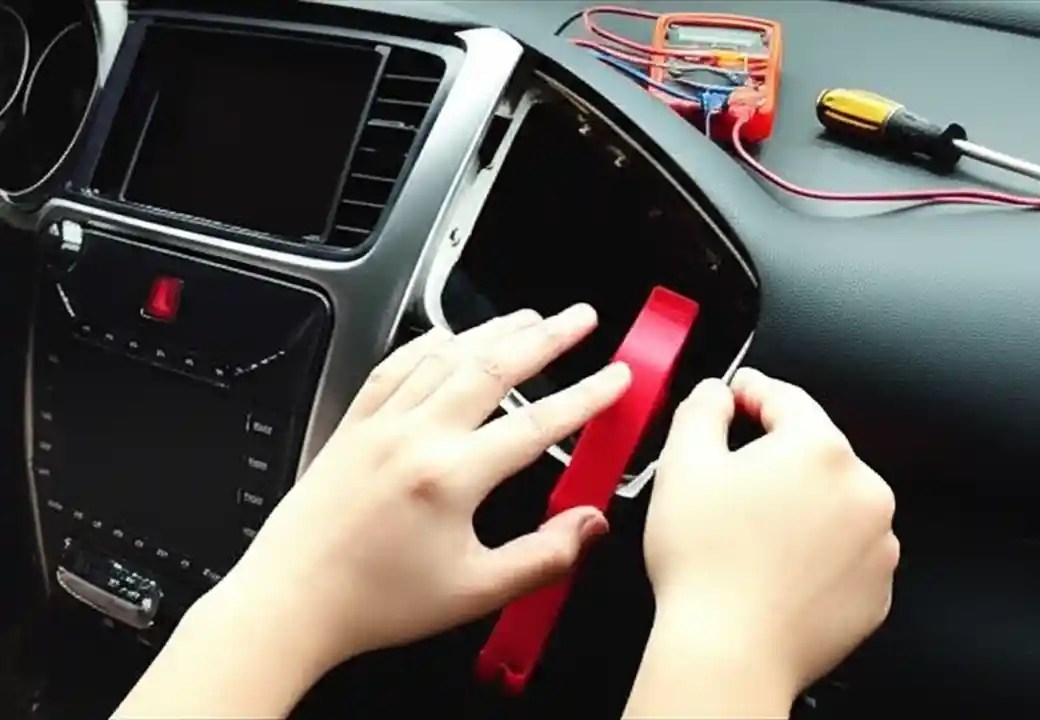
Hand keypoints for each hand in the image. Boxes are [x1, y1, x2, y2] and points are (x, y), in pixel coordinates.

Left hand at [206, 305, 630, 669]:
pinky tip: (446, 335)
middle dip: (547, 336)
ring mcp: (380, 424)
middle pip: (494, 366)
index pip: (538, 422)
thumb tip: (590, 527)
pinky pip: (395, 366)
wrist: (290, 603)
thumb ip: (544, 557)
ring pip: (446, 355)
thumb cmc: (373, 603)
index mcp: (450, 476)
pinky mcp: (353, 426)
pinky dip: (429, 342)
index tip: (617, 377)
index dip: (587, 396)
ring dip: (495, 329)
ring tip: (531, 317)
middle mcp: (415, 436)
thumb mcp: (474, 592)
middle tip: (581, 318)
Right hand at [627, 368, 897, 716]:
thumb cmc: (707, 567)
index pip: (786, 398)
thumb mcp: (683, 464)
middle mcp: (863, 490)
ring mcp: (878, 543)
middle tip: (728, 485)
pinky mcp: (876, 588)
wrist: (730, 653)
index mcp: (820, 448)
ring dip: (798, 508)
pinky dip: (816, 552)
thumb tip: (717, 394)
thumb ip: (702, 409)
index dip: (752, 391)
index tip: (737, 395)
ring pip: (832, 504)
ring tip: (751, 537)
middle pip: (813, 454)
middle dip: (773, 461)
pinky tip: (776, 567)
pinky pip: (845, 552)